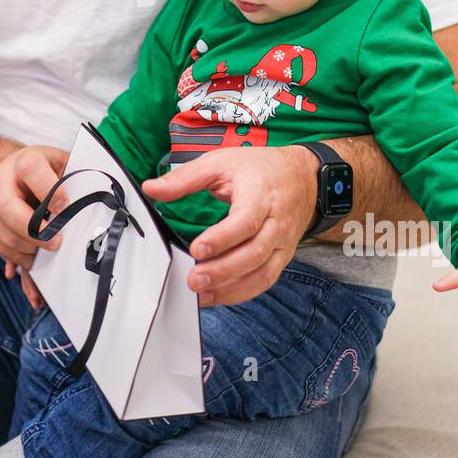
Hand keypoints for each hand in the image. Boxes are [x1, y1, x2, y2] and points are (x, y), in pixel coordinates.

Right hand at [0, 144, 68, 309]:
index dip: (48, 191)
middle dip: (33, 231)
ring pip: (1, 232)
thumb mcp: (61, 166)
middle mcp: (1, 179)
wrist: (12, 172)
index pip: (30, 170)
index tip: (63, 208)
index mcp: (24, 160)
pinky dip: (16, 259)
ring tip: (44, 254)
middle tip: (55, 243)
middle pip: (6, 206)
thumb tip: (89, 207)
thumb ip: (72, 183)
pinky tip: (30, 264)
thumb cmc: (43, 171)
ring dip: (25, 249)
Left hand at [141, 145, 318, 304]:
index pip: (245, 221)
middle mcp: (276, 222)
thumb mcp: (221, 162)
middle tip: (194, 280)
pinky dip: (242, 292)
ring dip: (232, 288)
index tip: (197, 249)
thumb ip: (186, 177)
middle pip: (254, 253)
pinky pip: (265, 280)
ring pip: (262, 272)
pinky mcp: (283, 257)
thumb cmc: (261, 169)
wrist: (305, 176)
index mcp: (261, 194)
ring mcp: (282, 242)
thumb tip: (152, 188)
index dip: (222, 238)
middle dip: (223, 270)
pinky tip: (218, 296)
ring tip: (202, 294)